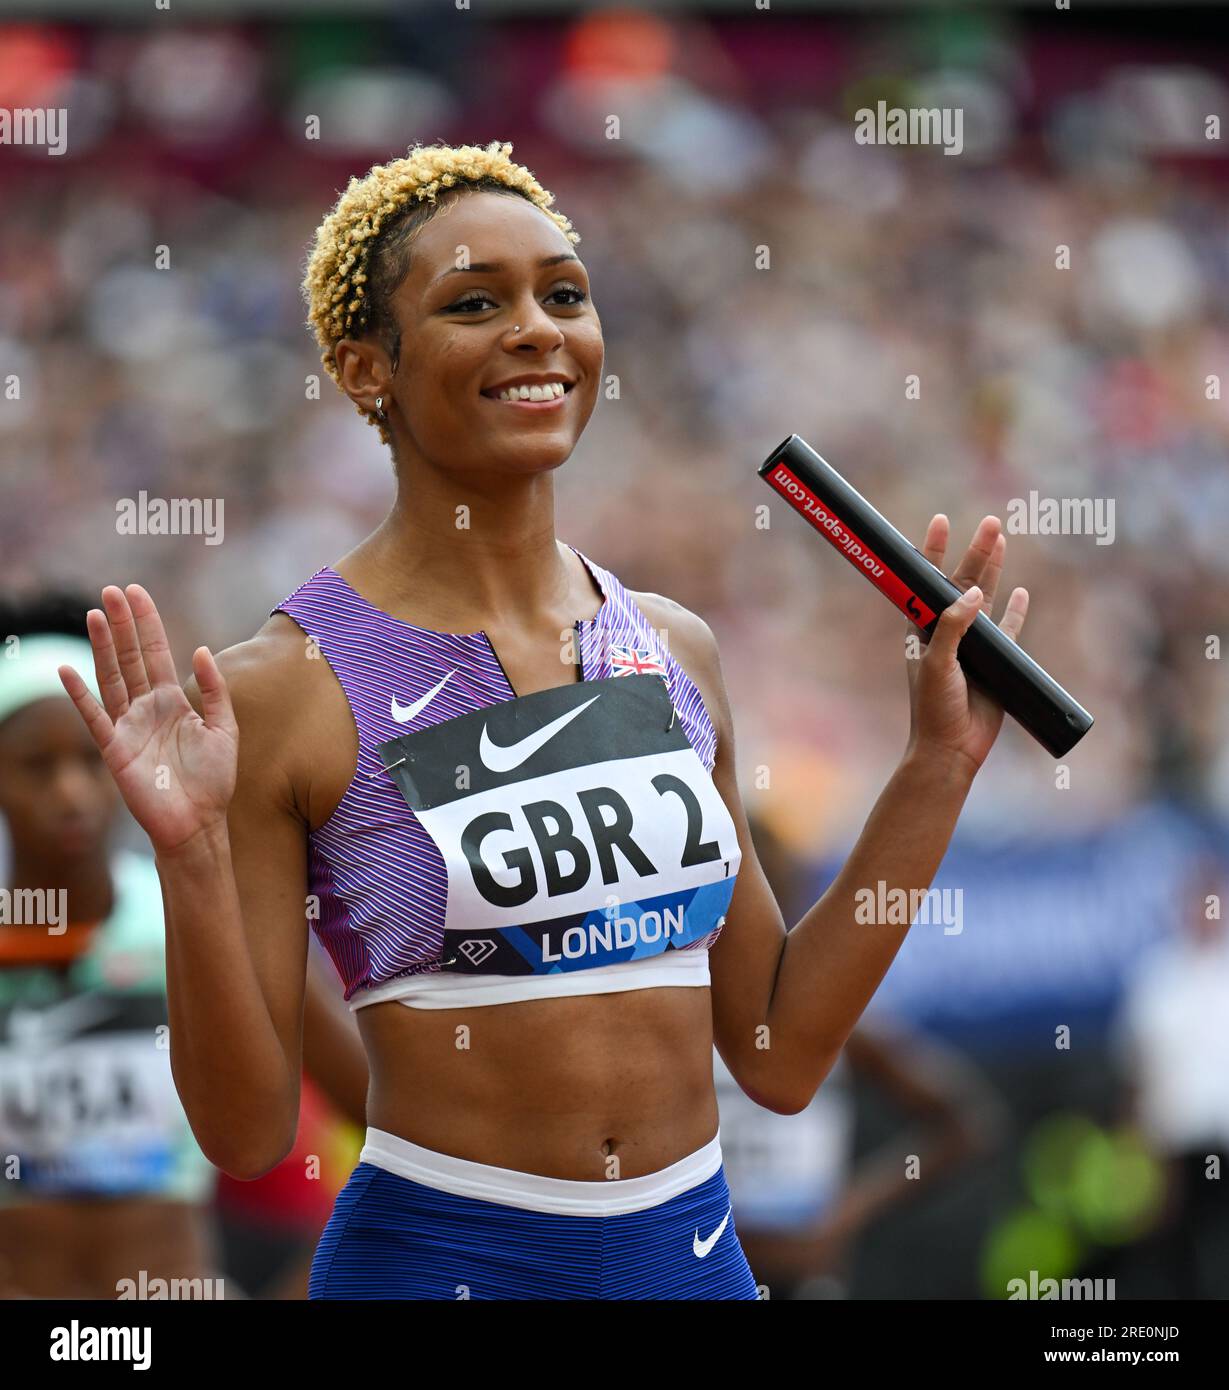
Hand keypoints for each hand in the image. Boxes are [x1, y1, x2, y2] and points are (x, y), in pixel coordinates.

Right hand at [58, 584, 237, 854]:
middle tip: (110, 591)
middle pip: (130, 658)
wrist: (200, 822)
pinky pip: (94, 717)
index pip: (156, 653)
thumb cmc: (214, 780)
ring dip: (102, 647)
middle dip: (121, 624)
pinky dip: (80, 695)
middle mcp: (147, 708)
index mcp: (173, 701)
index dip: (147, 623)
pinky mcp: (115, 749)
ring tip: (94, 615)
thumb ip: (214, 690)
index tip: (136, 592)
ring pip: (111, 678)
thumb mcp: (224, 728)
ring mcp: (128, 727)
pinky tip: (67, 670)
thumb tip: (200, 649)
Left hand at [904, 514, 1028, 775]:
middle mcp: (947, 632)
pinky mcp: (995, 662)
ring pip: (986, 598)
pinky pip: (1008, 630)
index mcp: (924, 628)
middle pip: (963, 582)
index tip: (942, 520)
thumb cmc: (934, 707)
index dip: (934, 550)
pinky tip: (1022, 592)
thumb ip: (953, 628)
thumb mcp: (938, 663)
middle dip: (975, 551)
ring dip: (994, 570)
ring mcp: (972, 645)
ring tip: (1002, 540)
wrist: (952, 748)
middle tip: (991, 522)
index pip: (927, 581)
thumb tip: (975, 592)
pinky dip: (1015, 611)